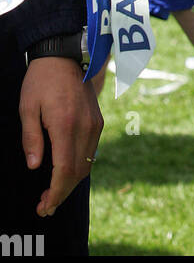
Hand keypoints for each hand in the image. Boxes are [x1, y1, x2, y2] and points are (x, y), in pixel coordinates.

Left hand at [19, 57, 102, 216]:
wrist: (65, 55)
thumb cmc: (41, 80)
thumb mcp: (27, 108)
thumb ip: (31, 138)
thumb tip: (34, 166)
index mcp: (65, 124)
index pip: (64, 169)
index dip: (55, 192)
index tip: (44, 206)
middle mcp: (85, 127)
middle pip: (78, 172)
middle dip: (61, 193)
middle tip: (44, 207)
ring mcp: (94, 124)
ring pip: (86, 165)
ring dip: (70, 183)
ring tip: (51, 193)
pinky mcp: (97, 120)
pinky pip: (90, 152)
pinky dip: (78, 168)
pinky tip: (64, 171)